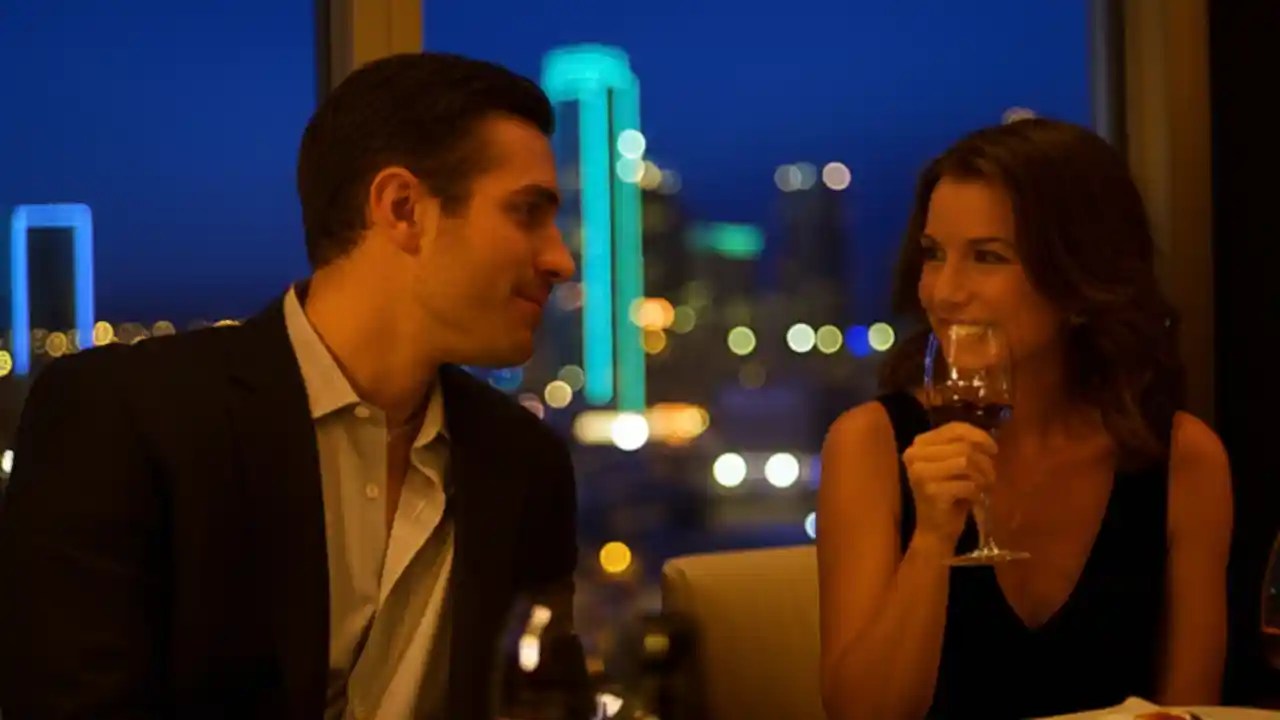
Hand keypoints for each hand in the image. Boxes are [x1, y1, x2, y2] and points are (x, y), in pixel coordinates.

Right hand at [902, 422, 997, 549]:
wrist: (935, 531)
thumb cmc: (948, 495)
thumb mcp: (953, 465)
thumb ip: (963, 447)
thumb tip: (988, 439)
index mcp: (918, 446)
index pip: (953, 428)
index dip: (978, 435)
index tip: (993, 449)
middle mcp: (914, 456)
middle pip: (963, 446)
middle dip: (984, 461)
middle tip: (991, 476)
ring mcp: (921, 474)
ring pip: (966, 462)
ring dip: (983, 476)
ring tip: (984, 487)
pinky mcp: (931, 491)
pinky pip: (967, 484)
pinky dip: (977, 493)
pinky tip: (974, 499)